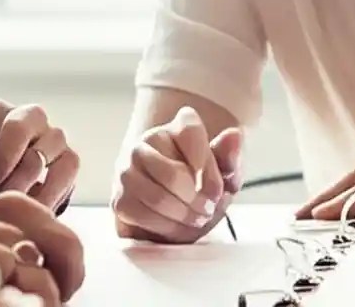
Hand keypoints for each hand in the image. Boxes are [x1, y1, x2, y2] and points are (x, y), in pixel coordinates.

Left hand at [0, 100, 79, 212]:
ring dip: (32, 180)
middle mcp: (27, 117)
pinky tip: (36, 210)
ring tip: (16, 206)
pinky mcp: (67, 160)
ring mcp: (50, 137)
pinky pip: (67, 168)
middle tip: (1, 193)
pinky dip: (52, 192)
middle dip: (13, 163)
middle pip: (26, 125)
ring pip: (51, 145)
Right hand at [0, 192, 84, 302]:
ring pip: (45, 284)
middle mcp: (10, 217)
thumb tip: (69, 272)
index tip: (60, 289)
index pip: (69, 241)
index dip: (71, 272)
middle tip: (56, 302)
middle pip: (69, 254)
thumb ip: (28, 242)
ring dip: (39, 303)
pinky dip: (13, 306)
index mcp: (17, 204)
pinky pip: (19, 299)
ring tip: (14, 304)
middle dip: (67, 285)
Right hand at [111, 106, 242, 242]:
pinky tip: (180, 225)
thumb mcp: (223, 169)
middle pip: (173, 174)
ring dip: (184, 215)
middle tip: (209, 208)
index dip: (207, 163)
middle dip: (197, 199)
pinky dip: (168, 227)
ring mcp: (127, 171)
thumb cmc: (201, 181)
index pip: (190, 131)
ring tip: (198, 218)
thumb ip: (229, 155)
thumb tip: (234, 136)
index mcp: (175, 127)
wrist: (174, 199)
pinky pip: (144, 216)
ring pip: (158, 198)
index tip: (218, 187)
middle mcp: (146, 143)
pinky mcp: (120, 199)